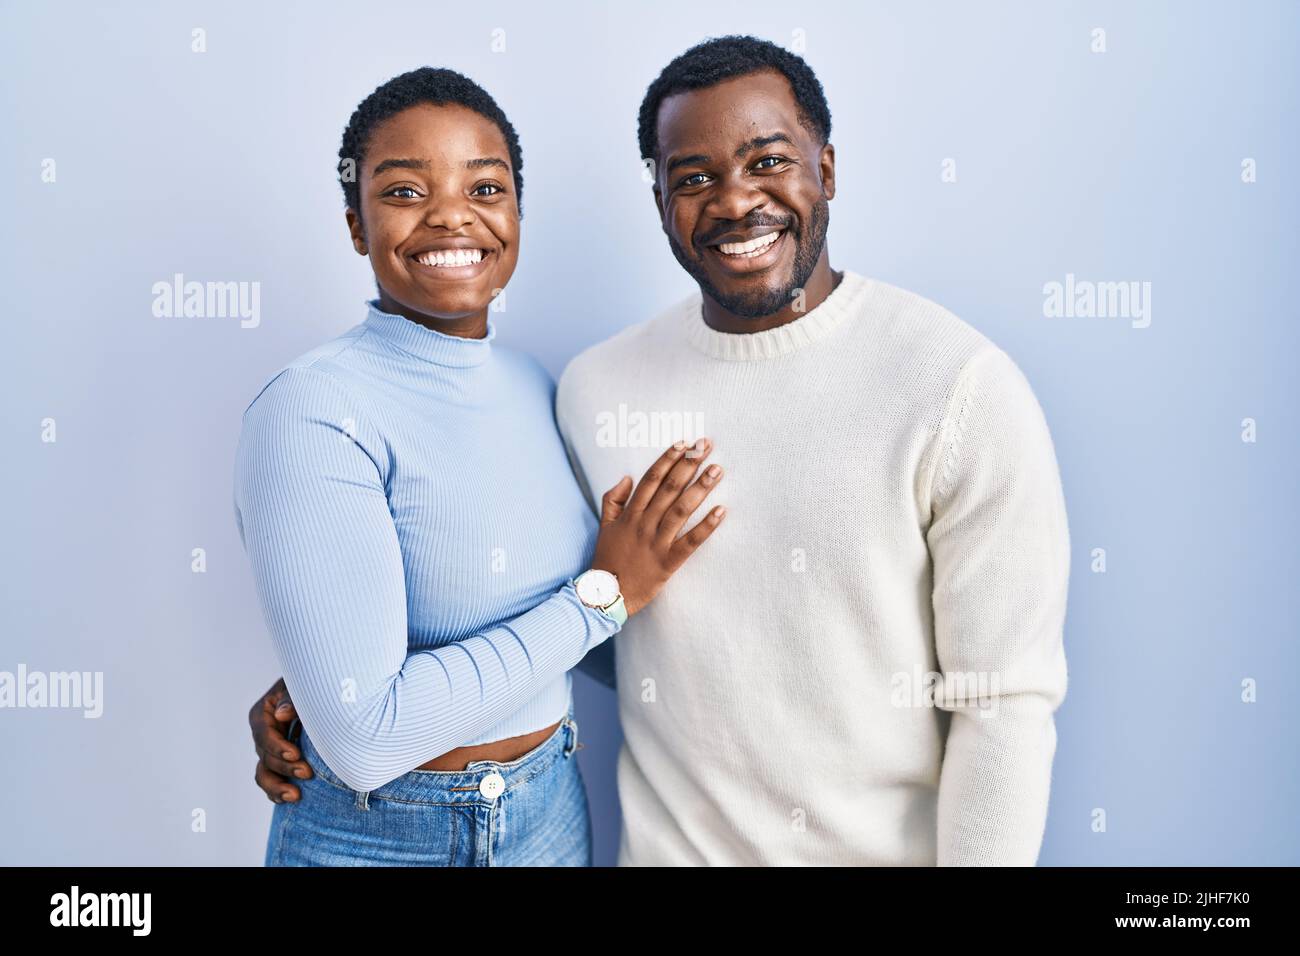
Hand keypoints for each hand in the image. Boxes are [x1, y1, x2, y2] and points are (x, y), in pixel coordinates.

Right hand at [248, 677, 311, 802]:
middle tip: (307, 773)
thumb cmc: (310, 687)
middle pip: (265, 756)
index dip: (277, 746)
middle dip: (284, 767)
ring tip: (295, 796)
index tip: (295, 754)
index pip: (264, 734)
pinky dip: (277, 791)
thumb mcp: (301, 688)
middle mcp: (263, 733)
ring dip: (277, 786)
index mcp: (263, 713)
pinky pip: (271, 780)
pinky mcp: (278, 761)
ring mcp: (269, 749)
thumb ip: (292, 700)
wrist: (320, 695)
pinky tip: (289, 799)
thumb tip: (281, 714)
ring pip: (264, 773)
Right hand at [591, 438, 725, 616]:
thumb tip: (627, 477)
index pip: (651, 479)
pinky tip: (722, 511)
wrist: (604, 595)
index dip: (667, 459)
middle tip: (706, 446)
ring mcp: (656, 542)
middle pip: (669, 488)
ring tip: (717, 470)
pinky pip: (690, 542)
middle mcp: (643, 524)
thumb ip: (613, 500)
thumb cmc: (607, 560)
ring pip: (681, 510)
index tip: (683, 443)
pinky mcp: (667, 562)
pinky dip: (706, 526)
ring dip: (700, 488)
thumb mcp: (605, 526)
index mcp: (630, 514)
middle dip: (688, 465)